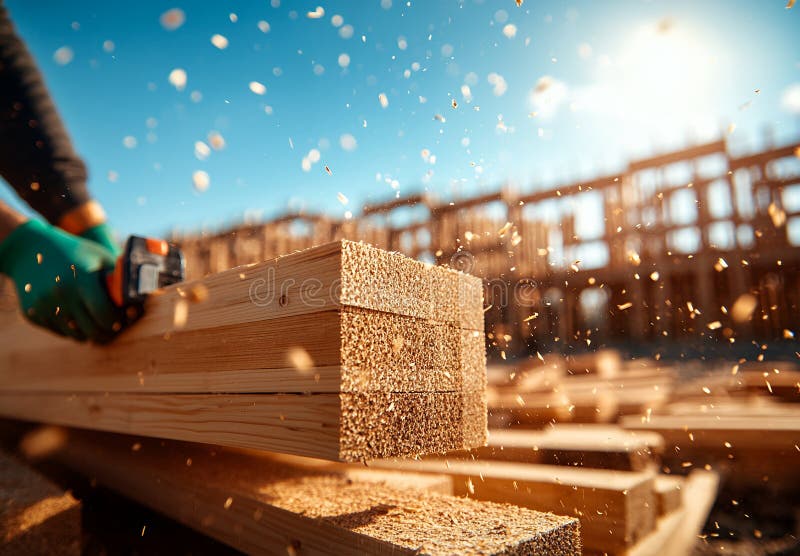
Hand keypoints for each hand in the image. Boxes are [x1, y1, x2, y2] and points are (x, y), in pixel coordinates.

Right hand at [0, 220, 122, 341]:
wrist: (31, 249)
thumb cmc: (75, 252)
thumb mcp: (100, 258)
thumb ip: (119, 278)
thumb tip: (143, 297)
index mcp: (81, 280)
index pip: (106, 315)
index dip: (119, 321)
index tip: (125, 318)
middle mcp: (61, 295)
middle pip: (93, 331)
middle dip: (108, 332)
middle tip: (115, 327)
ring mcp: (44, 307)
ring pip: (76, 335)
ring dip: (90, 333)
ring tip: (98, 322)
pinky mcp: (32, 314)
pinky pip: (60, 332)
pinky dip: (71, 329)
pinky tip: (77, 316)